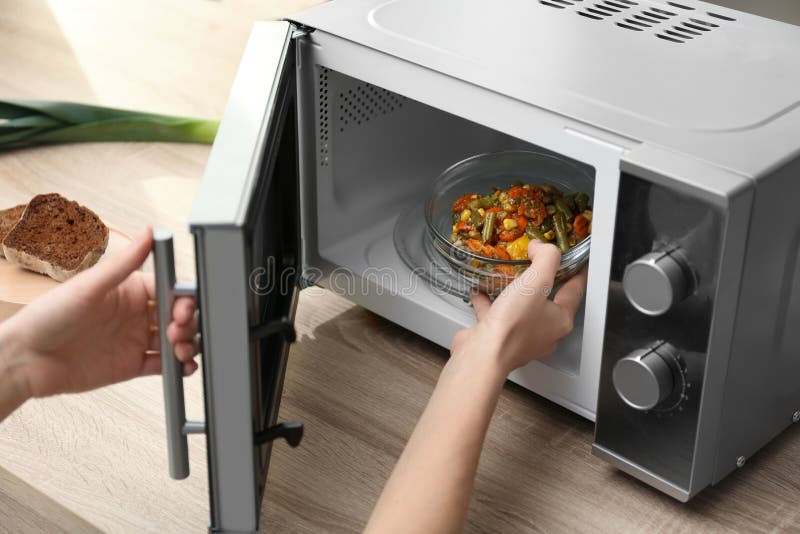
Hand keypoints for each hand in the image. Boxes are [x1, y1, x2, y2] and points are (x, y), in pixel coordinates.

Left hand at [0, 227, 198, 399]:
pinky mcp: (133, 365)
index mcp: (129, 290)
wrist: (25, 360)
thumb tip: (149, 232)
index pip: (169, 289)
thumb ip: (124, 262)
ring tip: (181, 350)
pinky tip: (183, 366)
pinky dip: (180, 367)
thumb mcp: (89, 286)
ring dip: (188, 344)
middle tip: (178, 331)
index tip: (183, 307)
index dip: (182, 298)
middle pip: (177, 315)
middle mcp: (135, 314)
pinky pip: (165, 366)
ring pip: (176, 340)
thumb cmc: (47, 317)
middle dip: (187, 322)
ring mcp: (135, 340)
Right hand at [451, 241, 587, 374]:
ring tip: (507, 276)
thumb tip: (541, 248)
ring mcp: (520, 338)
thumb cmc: (512, 324)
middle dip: (542, 282)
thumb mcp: (536, 281)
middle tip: (536, 264)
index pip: (574, 290)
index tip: (575, 260)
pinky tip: (480, 291)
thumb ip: (545, 258)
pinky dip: (489, 303)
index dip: (576, 271)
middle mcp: (543, 332)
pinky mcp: (498, 340)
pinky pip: (496, 316)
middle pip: (548, 301)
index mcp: (560, 320)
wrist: (482, 355)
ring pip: (521, 310)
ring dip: (514, 292)